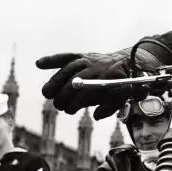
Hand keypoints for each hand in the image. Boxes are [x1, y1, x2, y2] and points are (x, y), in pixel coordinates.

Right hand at [36, 48, 160, 115]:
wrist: (132, 62)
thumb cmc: (126, 84)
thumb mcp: (124, 98)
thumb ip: (110, 108)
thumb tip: (95, 115)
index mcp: (111, 79)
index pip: (90, 91)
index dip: (77, 102)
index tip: (70, 110)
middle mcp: (100, 67)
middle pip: (77, 80)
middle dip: (65, 93)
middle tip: (57, 105)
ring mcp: (91, 60)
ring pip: (70, 68)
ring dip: (56, 80)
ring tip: (46, 93)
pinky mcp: (85, 56)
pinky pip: (68, 56)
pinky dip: (53, 59)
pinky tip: (39, 63)